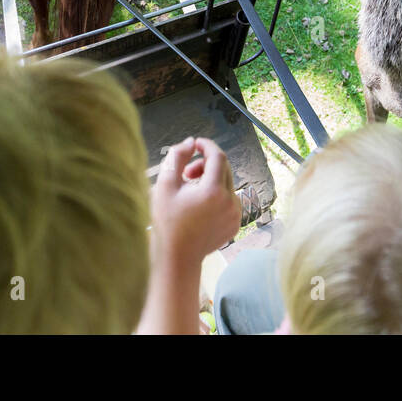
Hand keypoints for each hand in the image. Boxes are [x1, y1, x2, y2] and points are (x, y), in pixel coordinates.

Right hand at [150, 137, 242, 266]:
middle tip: (186, 174)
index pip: (218, 156)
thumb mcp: (166, 184)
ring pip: (227, 184)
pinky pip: (229, 199)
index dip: (206, 145)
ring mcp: (235, 214)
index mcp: (214, 191)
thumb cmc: (167, 221)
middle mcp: (230, 202)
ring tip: (191, 192)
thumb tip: (191, 142)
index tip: (195, 144)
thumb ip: (178, 156)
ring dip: (211, 180)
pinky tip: (199, 206)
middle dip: (205, 164)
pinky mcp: (235, 224)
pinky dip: (217, 195)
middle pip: (223, 169)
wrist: (177, 257)